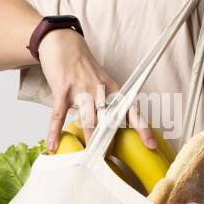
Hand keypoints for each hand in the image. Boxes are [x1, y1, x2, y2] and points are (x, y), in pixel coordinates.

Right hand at [37, 29, 155, 153]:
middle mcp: (100, 90)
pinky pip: (58, 116)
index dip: (142, 129)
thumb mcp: (101, 81)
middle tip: (107, 160)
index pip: (132, 111)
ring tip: (87, 159)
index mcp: (113, 89)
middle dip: (109, 143)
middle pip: (109, 122)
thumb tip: (108, 126)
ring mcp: (81, 90)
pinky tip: (53, 146)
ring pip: (88, 122)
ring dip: (88, 141)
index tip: (151, 145)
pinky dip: (54, 132)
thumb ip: (106, 102)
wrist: (63, 42)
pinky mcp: (62, 90)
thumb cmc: (83, 66)